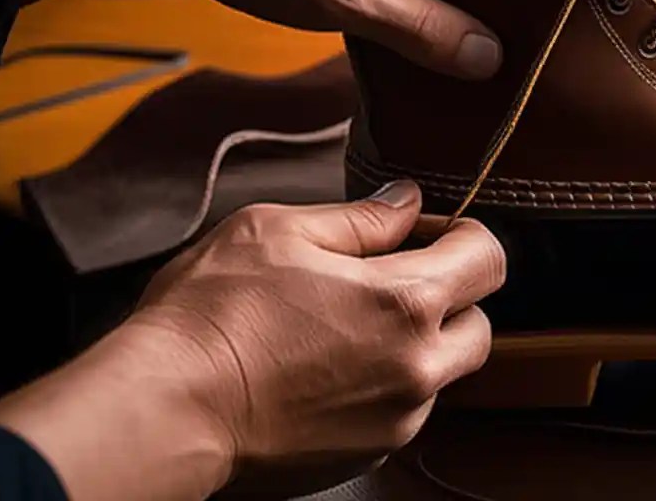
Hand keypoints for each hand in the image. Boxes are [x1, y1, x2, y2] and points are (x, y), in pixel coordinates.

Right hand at [0, 181, 505, 500]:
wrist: (167, 411)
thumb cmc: (211, 318)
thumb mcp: (277, 232)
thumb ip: (360, 218)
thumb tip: (406, 202)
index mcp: (406, 303)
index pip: (489, 259)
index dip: (463, 236)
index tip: (426, 233)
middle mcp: (418, 367)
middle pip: (480, 324)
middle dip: (450, 298)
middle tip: (391, 281)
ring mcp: (399, 418)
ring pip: (443, 372)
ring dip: (417, 346)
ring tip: (347, 329)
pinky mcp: (371, 453)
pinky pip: (405, 410)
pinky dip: (385, 386)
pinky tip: (328, 369)